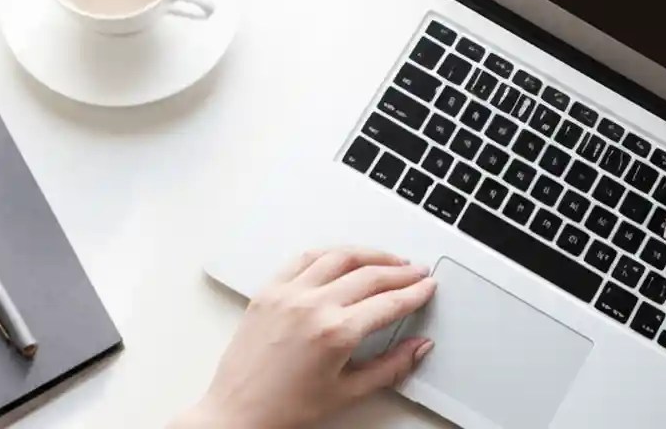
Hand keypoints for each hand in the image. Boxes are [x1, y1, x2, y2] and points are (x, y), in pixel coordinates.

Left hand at [170, 247, 436, 428]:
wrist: (237, 414)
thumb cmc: (284, 410)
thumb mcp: (348, 392)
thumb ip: (391, 366)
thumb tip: (419, 347)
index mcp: (336, 333)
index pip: (389, 302)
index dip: (415, 292)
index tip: (428, 286)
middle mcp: (312, 306)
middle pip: (370, 274)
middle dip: (400, 271)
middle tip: (417, 272)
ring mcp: (288, 294)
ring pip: (339, 256)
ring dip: (370, 254)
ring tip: (387, 259)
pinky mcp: (268, 290)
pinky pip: (304, 258)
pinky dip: (330, 253)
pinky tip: (343, 256)